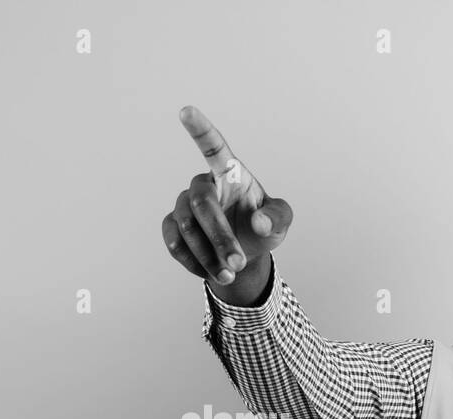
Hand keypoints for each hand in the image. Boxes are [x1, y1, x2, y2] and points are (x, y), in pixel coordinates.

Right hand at [161, 105, 293, 286]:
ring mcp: (184, 205)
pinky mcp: (172, 226)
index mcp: (230, 173)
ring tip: (229, 273)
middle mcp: (204, 184)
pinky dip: (192, 261)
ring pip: (186, 227)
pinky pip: (173, 242)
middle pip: (202, 205)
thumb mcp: (280, 223)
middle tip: (237, 264)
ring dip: (208, 255)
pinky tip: (208, 270)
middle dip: (219, 238)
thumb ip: (278, 218)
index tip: (185, 110)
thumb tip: (259, 221)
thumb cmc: (262, 229)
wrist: (242, 257)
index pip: (214, 147)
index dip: (200, 130)